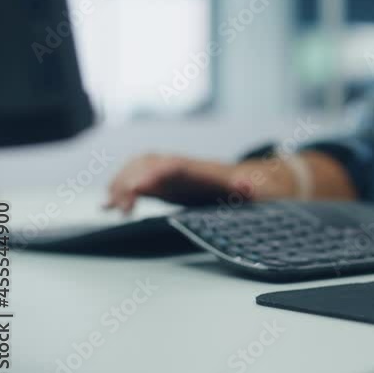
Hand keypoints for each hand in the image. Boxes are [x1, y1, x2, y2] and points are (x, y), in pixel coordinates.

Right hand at [105, 152, 355, 213]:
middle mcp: (186, 168)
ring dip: (122, 184)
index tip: (137, 186)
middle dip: (129, 181)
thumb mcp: (262, 190)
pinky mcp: (171, 186)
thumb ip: (250, 187)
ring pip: (140, 169)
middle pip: (149, 164)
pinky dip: (122, 189)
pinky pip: (141, 181)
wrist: (265, 182)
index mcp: (204, 170)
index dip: (154, 174)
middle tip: (122, 208)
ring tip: (113, 208)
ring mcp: (176, 176)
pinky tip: (108, 205)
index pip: (174, 166)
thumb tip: (248, 186)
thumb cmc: (262, 188)